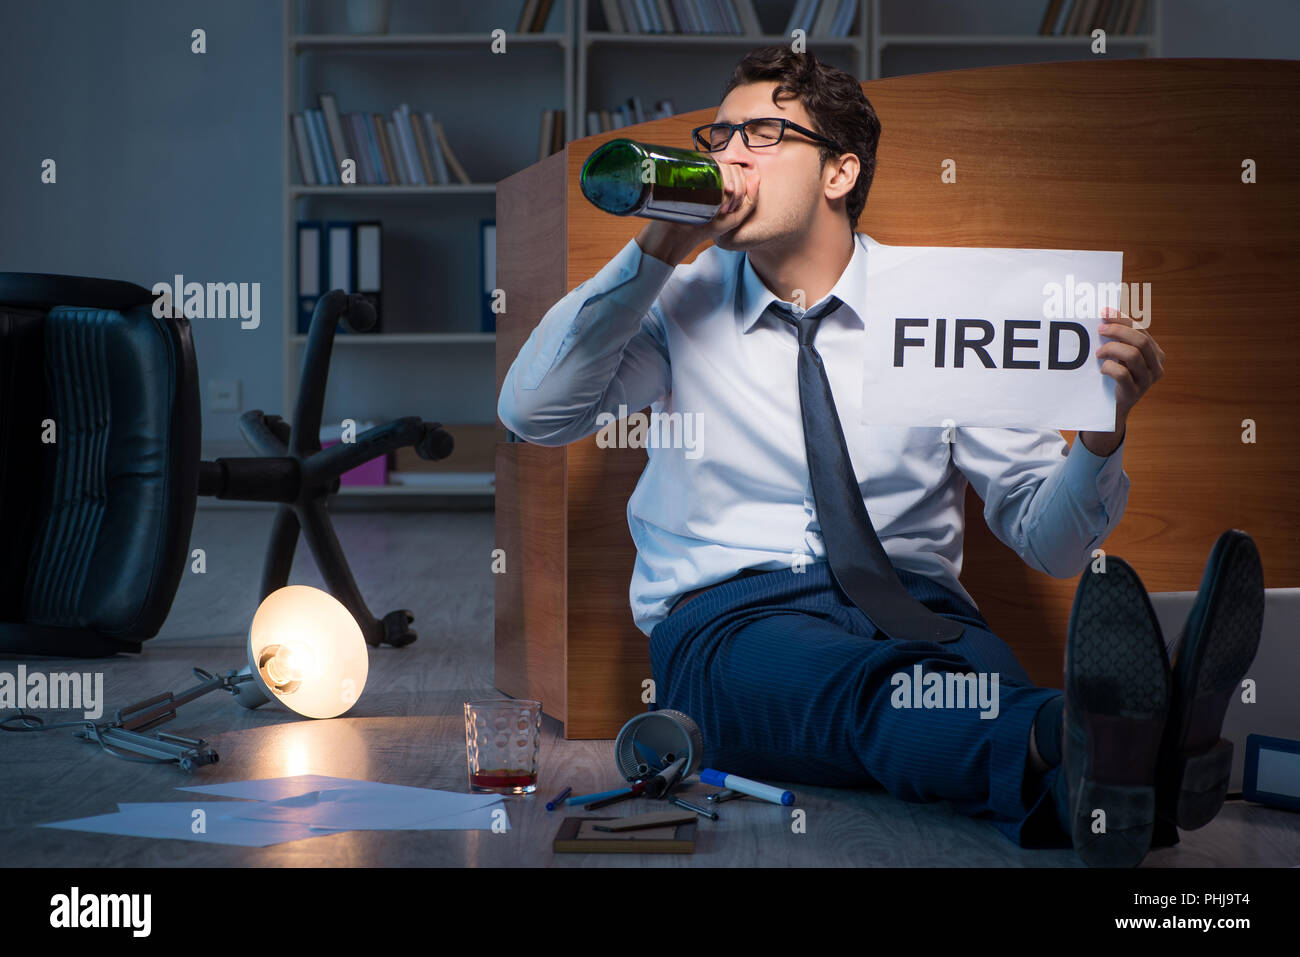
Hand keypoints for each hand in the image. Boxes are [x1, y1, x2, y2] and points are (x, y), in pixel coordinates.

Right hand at [635, 162, 759, 265]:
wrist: (679, 234)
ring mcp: (699, 171)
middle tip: (726, 210)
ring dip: (730, 188)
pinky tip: (718, 201)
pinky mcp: (690, 173)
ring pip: (724, 167)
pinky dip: (721, 182)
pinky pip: (712, 169)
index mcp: (721, 179)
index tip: (733, 208)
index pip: (738, 171)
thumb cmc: (706, 227)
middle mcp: (710, 173)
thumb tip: (757, 176)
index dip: (742, 188)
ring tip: (721, 208)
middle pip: (733, 168)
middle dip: (737, 189)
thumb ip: (750, 201)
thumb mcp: (734, 218)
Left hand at [1095, 306, 1164, 417]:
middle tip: (1100, 330)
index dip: (1122, 319)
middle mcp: (1156, 366)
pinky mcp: (1134, 393)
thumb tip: (1105, 316)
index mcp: (1156, 353)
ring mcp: (1147, 380)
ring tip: (1098, 353)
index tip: (1104, 312)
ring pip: (1133, 356)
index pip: (1141, 330)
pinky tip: (1102, 368)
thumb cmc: (1116, 375)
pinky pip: (1122, 374)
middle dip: (1118, 331)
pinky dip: (1109, 367)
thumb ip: (1120, 340)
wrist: (1113, 406)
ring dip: (1112, 349)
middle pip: (1140, 341)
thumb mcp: (1122, 356)